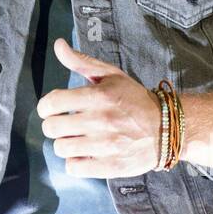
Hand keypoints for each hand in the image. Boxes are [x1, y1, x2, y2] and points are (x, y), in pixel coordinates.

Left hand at [37, 38, 212, 177]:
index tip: (50, 109)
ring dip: (65, 144)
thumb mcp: (111, 75)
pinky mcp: (111, 166)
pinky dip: (75, 162)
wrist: (166, 128)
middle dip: (54, 125)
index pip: (53, 102)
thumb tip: (58, 45)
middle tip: (65, 125)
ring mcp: (107, 145)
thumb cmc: (134, 100)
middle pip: (52, 128)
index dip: (45, 107)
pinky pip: (74, 168)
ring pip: (61, 148)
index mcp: (100, 96)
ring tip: (77, 139)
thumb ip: (81, 62)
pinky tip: (84, 154)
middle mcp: (102, 120)